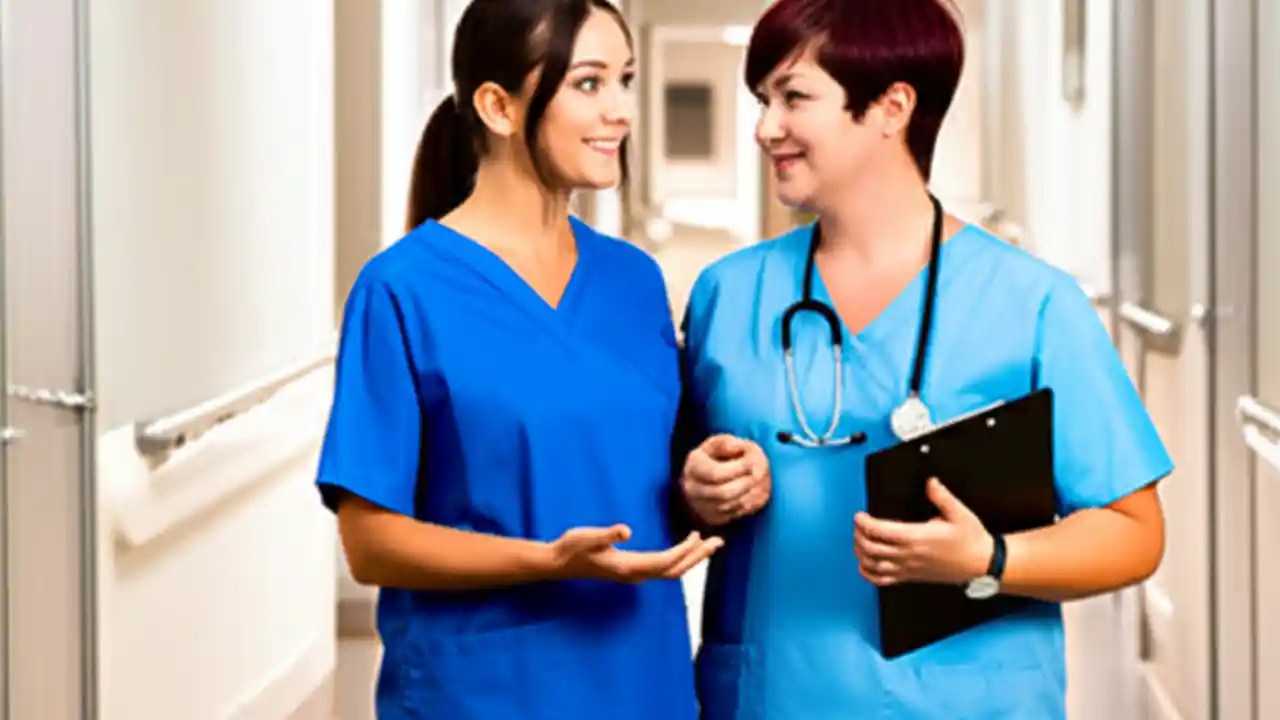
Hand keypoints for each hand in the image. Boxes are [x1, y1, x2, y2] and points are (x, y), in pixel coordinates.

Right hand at [548, 524, 722, 582]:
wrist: (558, 563)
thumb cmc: (572, 548)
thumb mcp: (587, 536)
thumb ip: (607, 533)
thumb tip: (626, 529)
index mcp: (629, 567)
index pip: (666, 562)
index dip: (684, 550)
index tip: (699, 535)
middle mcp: (635, 574)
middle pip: (675, 570)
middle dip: (698, 557)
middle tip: (718, 542)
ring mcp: (634, 574)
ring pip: (671, 571)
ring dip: (692, 559)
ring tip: (709, 544)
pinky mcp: (631, 569)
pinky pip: (663, 568)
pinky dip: (679, 559)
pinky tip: (684, 548)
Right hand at [681, 434, 771, 525]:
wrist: (703, 478)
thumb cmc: (713, 457)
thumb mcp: (717, 443)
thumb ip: (728, 443)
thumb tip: (740, 448)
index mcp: (693, 466)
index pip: (715, 473)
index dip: (738, 468)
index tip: (752, 461)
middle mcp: (693, 489)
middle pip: (724, 493)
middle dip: (747, 482)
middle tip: (761, 472)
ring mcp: (701, 506)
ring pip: (732, 505)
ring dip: (752, 493)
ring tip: (762, 480)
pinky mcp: (713, 518)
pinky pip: (736, 514)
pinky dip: (751, 503)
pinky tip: (757, 490)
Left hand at [853, 477, 992, 585]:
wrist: (981, 564)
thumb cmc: (970, 541)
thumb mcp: (959, 513)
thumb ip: (942, 496)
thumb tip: (930, 483)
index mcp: (917, 537)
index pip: (880, 531)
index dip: (864, 523)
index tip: (860, 515)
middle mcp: (909, 555)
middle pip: (871, 548)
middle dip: (858, 535)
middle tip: (858, 525)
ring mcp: (908, 568)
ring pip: (873, 565)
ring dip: (860, 553)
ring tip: (858, 540)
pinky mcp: (911, 577)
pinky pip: (883, 580)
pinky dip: (869, 574)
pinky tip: (865, 565)